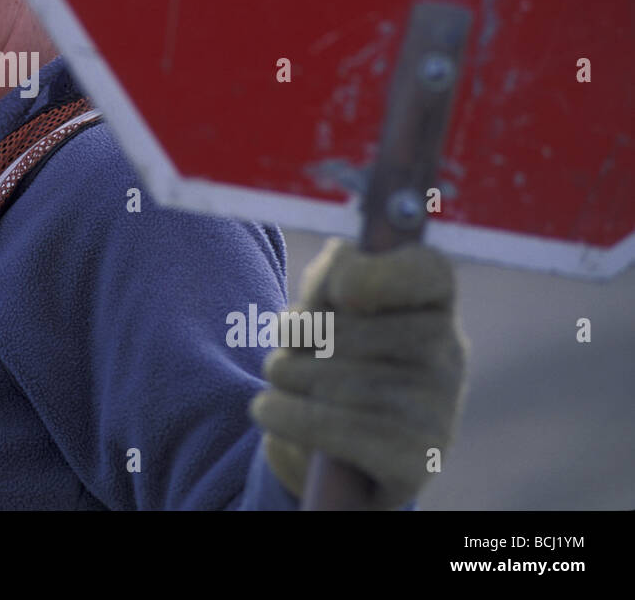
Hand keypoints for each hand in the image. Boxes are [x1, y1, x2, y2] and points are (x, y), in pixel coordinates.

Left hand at [249, 237, 469, 508]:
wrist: (343, 452)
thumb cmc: (334, 356)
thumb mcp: (326, 306)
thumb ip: (330, 275)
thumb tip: (344, 258)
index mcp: (436, 303)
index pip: (427, 271)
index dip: (376, 276)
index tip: (339, 294)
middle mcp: (449, 355)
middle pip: (346, 327)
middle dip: (296, 332)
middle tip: (291, 343)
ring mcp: (437, 412)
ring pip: (327, 377)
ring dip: (281, 373)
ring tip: (284, 377)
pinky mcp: (415, 461)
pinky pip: (327, 427)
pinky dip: (280, 413)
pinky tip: (269, 410)